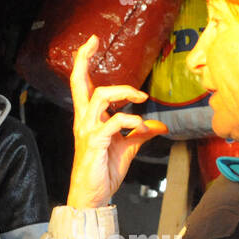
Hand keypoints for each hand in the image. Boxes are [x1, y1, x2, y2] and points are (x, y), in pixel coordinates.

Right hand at [66, 35, 166, 209]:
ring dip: (123, 92)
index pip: (81, 84)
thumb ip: (140, 133)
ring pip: (99, 97)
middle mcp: (84, 121)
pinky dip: (132, 121)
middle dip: (84, 60)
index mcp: (88, 118)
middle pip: (79, 83)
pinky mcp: (95, 143)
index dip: (83, 62)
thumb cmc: (103, 171)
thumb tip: (159, 125)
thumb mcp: (126, 148)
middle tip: (96, 42)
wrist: (93, 195)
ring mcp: (88, 131)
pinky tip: (143, 126)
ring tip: (140, 97)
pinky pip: (114, 123)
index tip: (91, 43)